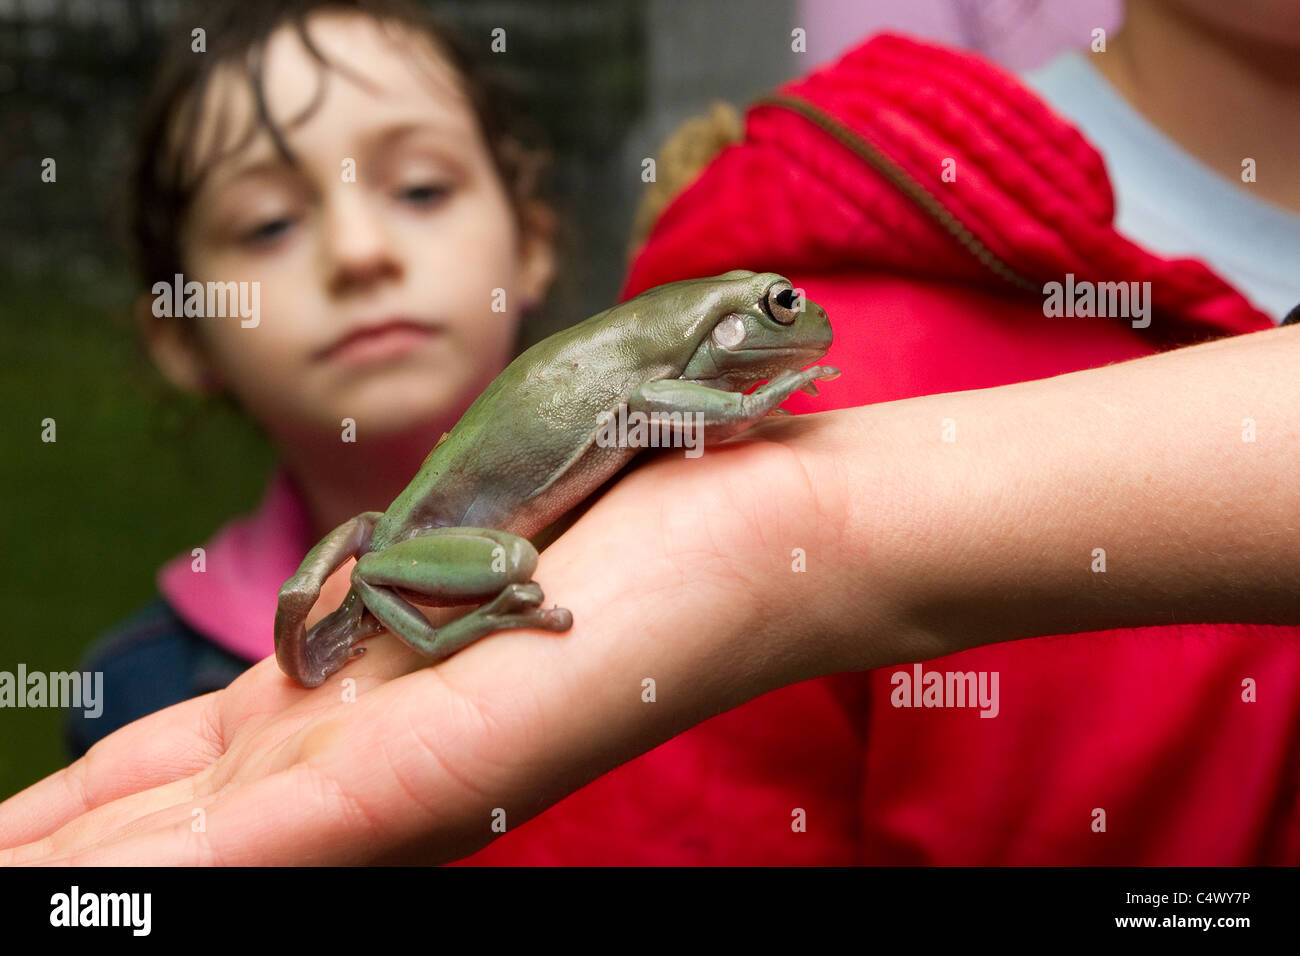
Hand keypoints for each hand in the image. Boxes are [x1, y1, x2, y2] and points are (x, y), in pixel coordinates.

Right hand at [0, 415, 870, 863]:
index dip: (86, 810)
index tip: (7, 836)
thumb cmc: (617, 527)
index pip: (192, 776)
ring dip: (87, 869)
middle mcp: (382, 769)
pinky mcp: (459, 757)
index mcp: (369, 714)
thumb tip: (306, 641)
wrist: (769, 538)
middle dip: (62, 850)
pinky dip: (177, 858)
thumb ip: (363, 618)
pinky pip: (298, 821)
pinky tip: (75, 882)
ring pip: (212, 845)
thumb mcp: (448, 569)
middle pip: (180, 823)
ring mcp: (417, 773)